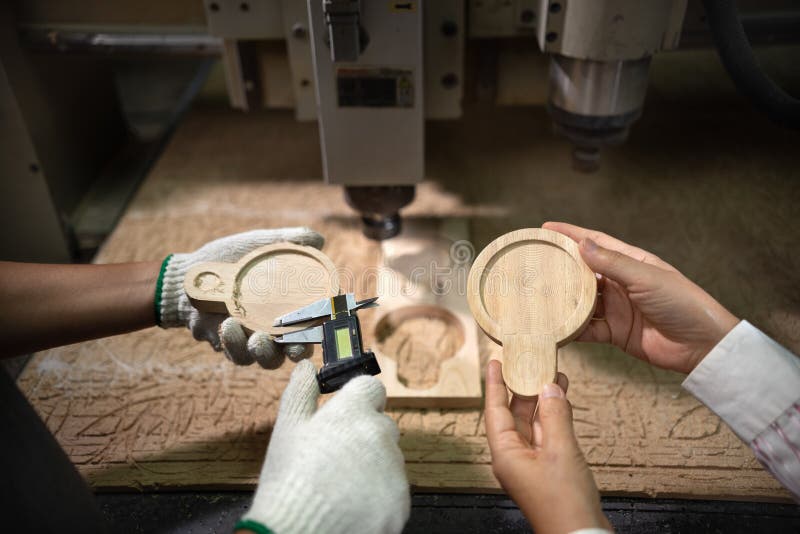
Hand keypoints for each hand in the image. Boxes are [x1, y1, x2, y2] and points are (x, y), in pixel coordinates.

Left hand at [157, 227, 323, 367]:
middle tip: (293, 346)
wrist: (189, 273)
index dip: (322, 327)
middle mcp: (276, 329)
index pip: (314, 323)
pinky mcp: (229, 347)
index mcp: (291, 307)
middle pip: (295, 351)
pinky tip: (228, 325)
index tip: (321, 324)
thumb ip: (287, 240)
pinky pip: (236, 355)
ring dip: (264, 352)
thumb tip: (318, 239)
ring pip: (267, 359)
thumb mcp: (257, 244)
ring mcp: (253, 341)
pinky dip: (234, 343)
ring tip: (256, 338)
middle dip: (296, 351)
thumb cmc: (229, 258)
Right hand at [237, 360, 409, 533]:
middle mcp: (381, 434)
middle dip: (363, 436)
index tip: (345, 414)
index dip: (358, 400)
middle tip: (334, 458)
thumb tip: (308, 368)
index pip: (372, 388)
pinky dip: (378, 495)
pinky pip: (393, 489)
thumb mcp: (288, 428)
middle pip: (381, 425)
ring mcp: (394, 468)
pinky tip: (351, 503)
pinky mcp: (401, 500)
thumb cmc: (289, 480)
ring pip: (388, 459)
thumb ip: (302, 392)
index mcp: (354, 411)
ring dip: (372, 466)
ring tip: (339, 485)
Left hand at [485, 360, 608, 533]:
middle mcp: (514, 458)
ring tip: (554, 376)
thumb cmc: (565, 504)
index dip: (495, 384)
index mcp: (505, 454)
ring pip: (534, 424)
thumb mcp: (561, 451)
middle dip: (524, 389)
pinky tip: (563, 402)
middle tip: (531, 363)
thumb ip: (555, 416)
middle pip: (514, 415)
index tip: (495, 362)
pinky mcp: (548, 470)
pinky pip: (547, 436)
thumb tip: (549, 388)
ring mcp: (531, 464)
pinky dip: (554, 418)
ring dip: (543, 401)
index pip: (495, 410)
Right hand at [543, 222, 739, 373]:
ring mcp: (616, 308)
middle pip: (582, 272)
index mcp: (631, 262)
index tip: (546, 227)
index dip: (571, 234)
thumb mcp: (646, 278)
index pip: (595, 242)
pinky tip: (555, 327)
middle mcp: (621, 283)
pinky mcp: (615, 332)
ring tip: (536, 297)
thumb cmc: (683, 303)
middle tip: (532, 264)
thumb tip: (582, 243)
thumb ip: (613, 263)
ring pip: (581, 301)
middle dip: (559, 268)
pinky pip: (587, 329)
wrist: (702, 346)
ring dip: (562, 300)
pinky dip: (572, 329)